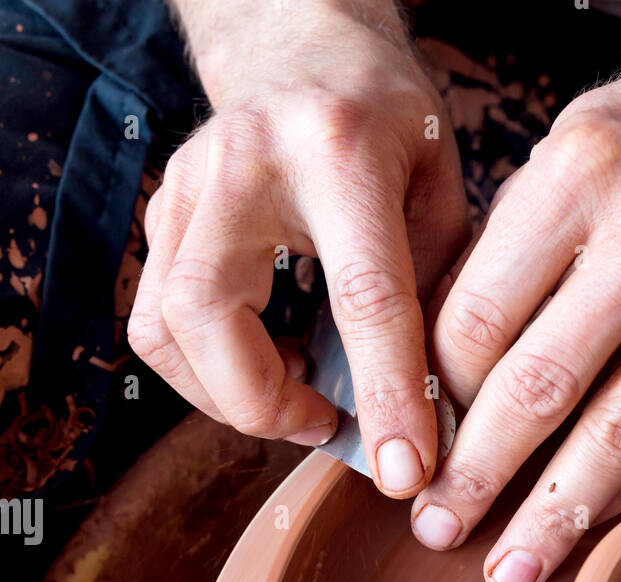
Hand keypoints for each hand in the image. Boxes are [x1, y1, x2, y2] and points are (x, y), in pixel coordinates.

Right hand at [129, 1, 468, 495]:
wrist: (304, 47)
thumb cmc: (386, 122)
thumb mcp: (441, 190)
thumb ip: (438, 292)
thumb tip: (433, 410)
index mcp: (338, 151)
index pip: (362, 297)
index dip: (385, 396)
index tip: (403, 471)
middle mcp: (244, 166)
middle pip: (210, 315)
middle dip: (263, 403)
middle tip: (326, 424)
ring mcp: (186, 189)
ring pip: (165, 330)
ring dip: (228, 395)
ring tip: (299, 395)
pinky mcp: (162, 216)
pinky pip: (156, 326)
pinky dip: (206, 372)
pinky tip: (267, 364)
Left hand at [411, 0, 620, 581]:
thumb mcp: (562, 159)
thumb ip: (501, 259)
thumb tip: (428, 387)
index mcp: (582, 169)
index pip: (479, 317)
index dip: (438, 399)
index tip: (415, 449)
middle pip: (543, 383)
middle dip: (479, 474)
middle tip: (436, 529)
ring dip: (555, 514)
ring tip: (510, 569)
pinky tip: (581, 524)